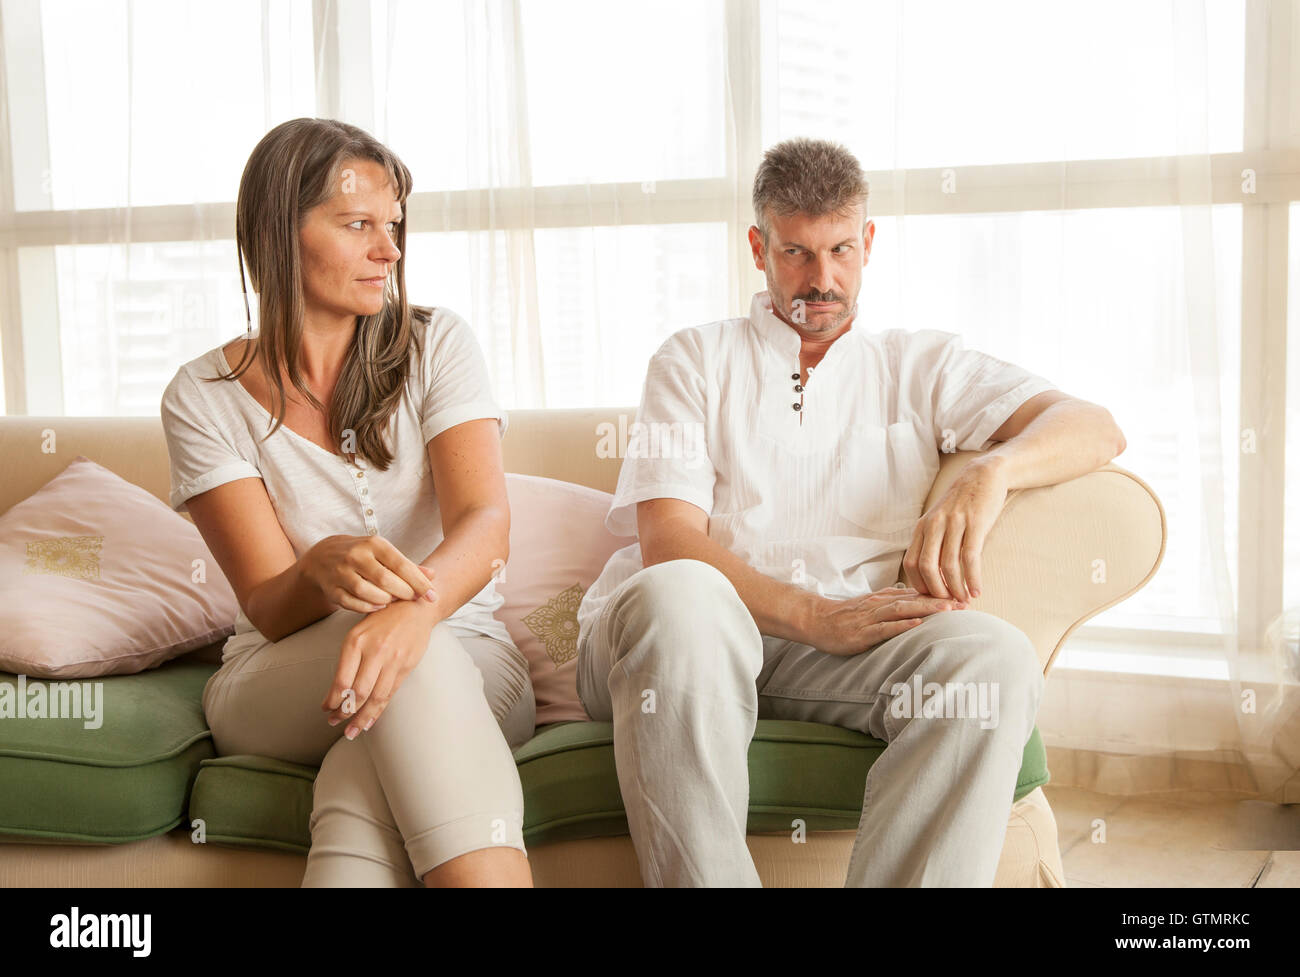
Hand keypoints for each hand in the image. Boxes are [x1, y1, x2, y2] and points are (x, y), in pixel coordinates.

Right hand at [301, 534, 436, 612]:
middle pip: (385, 579)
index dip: (418, 582)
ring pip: (367, 592)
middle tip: (414, 600)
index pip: (400, 564)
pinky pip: (352, 603)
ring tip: (394, 602)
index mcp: (373, 544)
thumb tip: (433, 575)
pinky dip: (368, 608)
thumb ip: (408, 565)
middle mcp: (356, 555)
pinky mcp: (331, 588)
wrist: (323, 556)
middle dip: (404, 593)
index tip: (432, 595)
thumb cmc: (363, 555)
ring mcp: (341, 572)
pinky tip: (378, 607)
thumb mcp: (384, 553)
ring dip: (385, 601)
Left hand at [320, 599, 439, 736]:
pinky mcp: (406, 665)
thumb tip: (338, 690)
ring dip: (362, 718)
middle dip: (344, 713)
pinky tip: (370, 721)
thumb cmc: (382, 618)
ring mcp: (392, 659)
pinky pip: (390, 693)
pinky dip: (379, 710)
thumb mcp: (359, 630)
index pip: (341, 680)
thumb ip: (349, 657)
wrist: (414, 606)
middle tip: (334, 723)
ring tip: (351, 732)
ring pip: (375, 697)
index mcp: (356, 641)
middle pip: (358, 692)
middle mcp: (374, 651)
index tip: (326, 709)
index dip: (332, 700)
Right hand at [803, 586, 967, 655]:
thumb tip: (917, 603)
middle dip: (941, 600)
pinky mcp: (862, 633)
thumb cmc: (845, 616)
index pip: (917, 594)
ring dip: (926, 609)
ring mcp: (871, 618)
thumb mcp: (871, 606)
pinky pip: (884, 628)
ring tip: (948, 609)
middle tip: (965, 602)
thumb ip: (893, 604)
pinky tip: (917, 624)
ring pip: (902, 610)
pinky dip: (901, 625)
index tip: (963, 597)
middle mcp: (880, 604)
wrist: (816, 620)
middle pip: (915, 599)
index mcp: (884, 598)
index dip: (941, 595)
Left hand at [901, 456, 1008, 601]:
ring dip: (956, 588)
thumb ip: (932, 543)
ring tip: (965, 601)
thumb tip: (931, 577)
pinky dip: (973, 578)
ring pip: (949, 565)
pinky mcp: (975, 523)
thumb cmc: (962, 504)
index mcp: (922, 527)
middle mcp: (934, 525)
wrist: (983, 475)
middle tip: (948, 606)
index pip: (911, 563)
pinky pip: (971, 557)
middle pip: (926, 567)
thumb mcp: (939, 520)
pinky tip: (977, 591)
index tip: (931, 599)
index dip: (919, 585)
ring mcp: (954, 523)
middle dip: (936, 591)